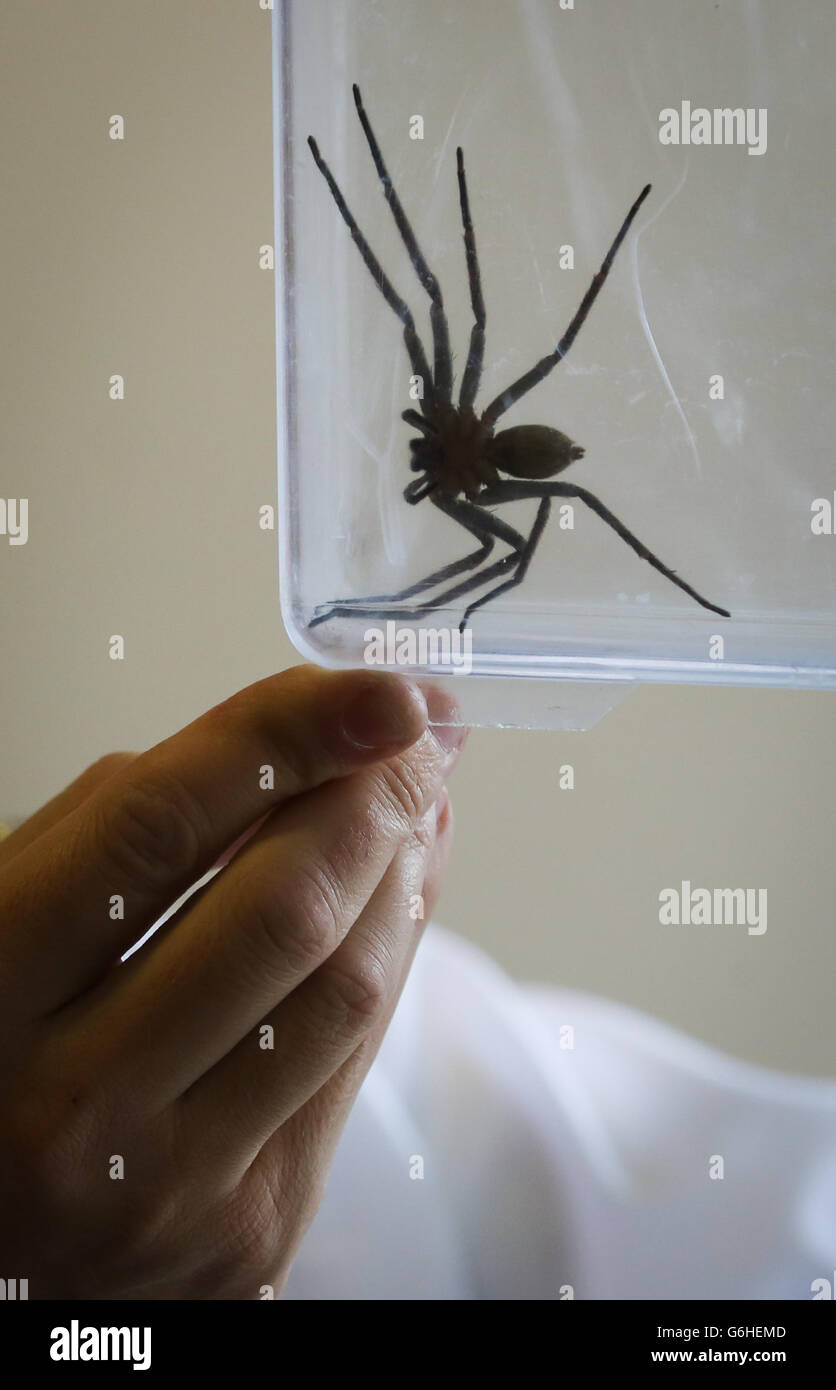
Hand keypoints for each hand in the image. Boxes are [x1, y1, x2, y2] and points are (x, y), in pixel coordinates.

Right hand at [0, 665, 464, 1297]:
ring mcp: (173, 1186)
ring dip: (405, 869)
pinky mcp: (254, 1230)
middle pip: (279, 910)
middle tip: (418, 733)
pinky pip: (354, 1059)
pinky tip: (403, 887)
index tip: (380, 688)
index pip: (155, 827)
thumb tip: (288, 743)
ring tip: (415, 800)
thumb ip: (111, 826)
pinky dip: (396, 951)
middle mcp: (74, 1107)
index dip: (284, 736)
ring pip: (346, 989)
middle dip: (374, 797)